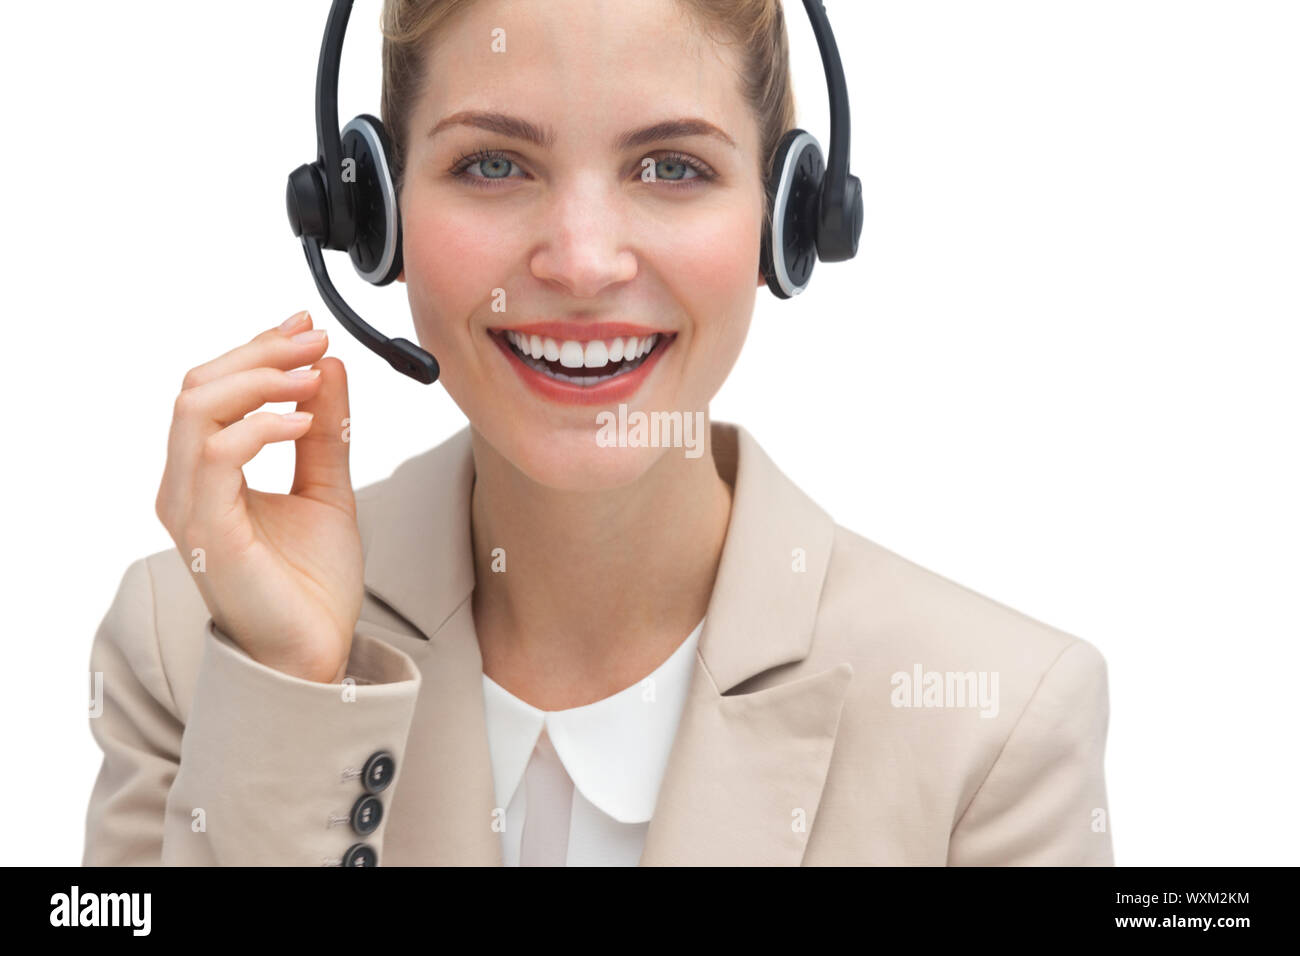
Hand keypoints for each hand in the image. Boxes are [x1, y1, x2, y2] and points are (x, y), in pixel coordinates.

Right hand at [155, 311, 362, 682]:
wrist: (314, 653)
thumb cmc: (311, 584)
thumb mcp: (327, 489)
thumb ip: (325, 431)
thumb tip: (327, 368)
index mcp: (207, 473)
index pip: (213, 388)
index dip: (259, 350)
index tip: (309, 330)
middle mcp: (186, 486)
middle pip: (198, 386)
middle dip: (260, 355)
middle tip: (314, 344)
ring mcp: (190, 507)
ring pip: (196, 409)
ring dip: (259, 381)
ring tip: (311, 378)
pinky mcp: (208, 531)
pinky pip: (216, 455)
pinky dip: (260, 427)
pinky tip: (302, 423)